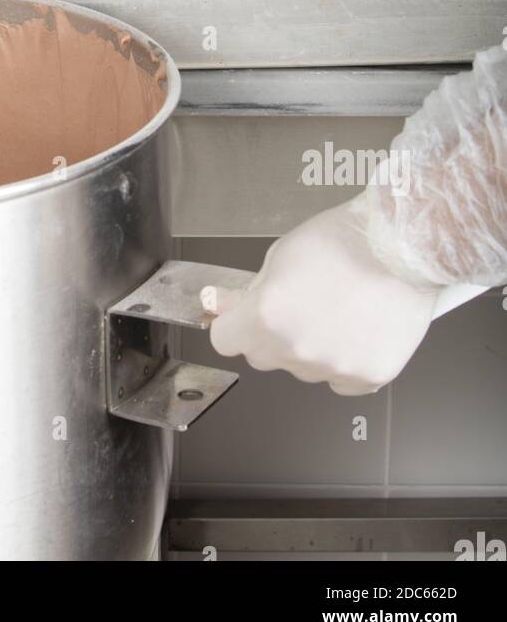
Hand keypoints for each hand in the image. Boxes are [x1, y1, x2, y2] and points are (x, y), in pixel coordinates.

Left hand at [204, 196, 441, 395]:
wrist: (401, 245)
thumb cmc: (343, 241)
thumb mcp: (280, 255)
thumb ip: (249, 290)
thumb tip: (221, 306)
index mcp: (266, 316)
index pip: (226, 340)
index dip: (234, 324)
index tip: (243, 318)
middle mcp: (296, 349)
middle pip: (264, 356)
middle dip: (271, 335)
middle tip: (299, 305)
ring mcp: (334, 368)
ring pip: (304, 368)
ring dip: (311, 348)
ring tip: (338, 310)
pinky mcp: (368, 376)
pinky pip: (341, 381)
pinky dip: (345, 361)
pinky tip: (357, 329)